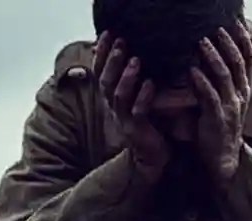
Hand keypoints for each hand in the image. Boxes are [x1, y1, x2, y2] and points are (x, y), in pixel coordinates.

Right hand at [94, 31, 168, 184]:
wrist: (151, 157)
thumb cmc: (147, 125)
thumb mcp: (135, 99)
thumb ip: (132, 81)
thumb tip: (135, 54)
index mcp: (111, 99)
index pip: (100, 72)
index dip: (101, 54)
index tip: (107, 33)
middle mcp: (113, 108)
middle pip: (105, 81)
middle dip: (112, 61)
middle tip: (121, 43)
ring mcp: (124, 119)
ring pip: (119, 95)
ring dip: (127, 76)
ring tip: (136, 59)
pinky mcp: (137, 130)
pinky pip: (138, 111)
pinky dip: (143, 97)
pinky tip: (150, 84)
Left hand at [190, 20, 251, 184]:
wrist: (223, 158)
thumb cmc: (220, 127)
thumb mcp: (225, 101)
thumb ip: (218, 81)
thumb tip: (208, 58)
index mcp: (244, 89)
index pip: (248, 60)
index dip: (244, 40)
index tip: (237, 23)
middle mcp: (241, 95)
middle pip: (238, 63)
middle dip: (228, 43)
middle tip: (216, 27)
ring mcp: (231, 107)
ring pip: (225, 76)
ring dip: (213, 57)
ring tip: (202, 41)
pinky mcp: (217, 118)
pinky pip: (210, 96)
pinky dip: (201, 82)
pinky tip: (192, 70)